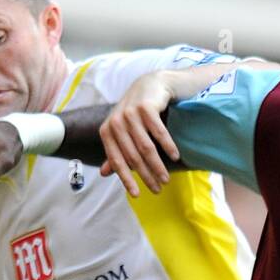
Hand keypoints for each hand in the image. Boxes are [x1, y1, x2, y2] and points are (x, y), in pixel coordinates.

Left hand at [99, 71, 179, 196]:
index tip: (137, 195)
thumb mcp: (124, 132)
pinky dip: (168, 146)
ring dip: (158, 166)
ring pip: (145, 148)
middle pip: (133, 157)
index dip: (126, 180)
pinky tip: (175, 156)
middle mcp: (116, 122)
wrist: (152, 84)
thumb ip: (116, 151)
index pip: (116, 161)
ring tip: (166, 178)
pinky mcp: (145, 107)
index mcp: (107, 131)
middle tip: (158, 188)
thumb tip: (103, 173)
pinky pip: (158, 133)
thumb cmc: (138, 112)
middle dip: (146, 176)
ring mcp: (130, 113)